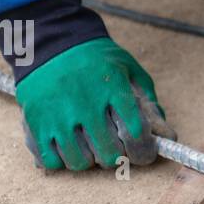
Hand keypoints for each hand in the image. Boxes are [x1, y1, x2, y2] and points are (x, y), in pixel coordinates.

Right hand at [14, 38, 174, 169]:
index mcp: (113, 89)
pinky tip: (67, 144)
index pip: (136, 135)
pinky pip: (52, 161)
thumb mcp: (130, 71)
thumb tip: (167, 137)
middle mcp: (85, 104)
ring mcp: (57, 115)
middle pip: (109, 155)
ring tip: (89, 143)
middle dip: (117, 155)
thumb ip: (149, 104)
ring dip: (89, 158)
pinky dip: (61, 159)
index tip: (144, 151)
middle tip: (115, 144)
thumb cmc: (96, 61)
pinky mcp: (35, 123)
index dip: (145, 151)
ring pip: (80, 162)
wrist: (50, 41)